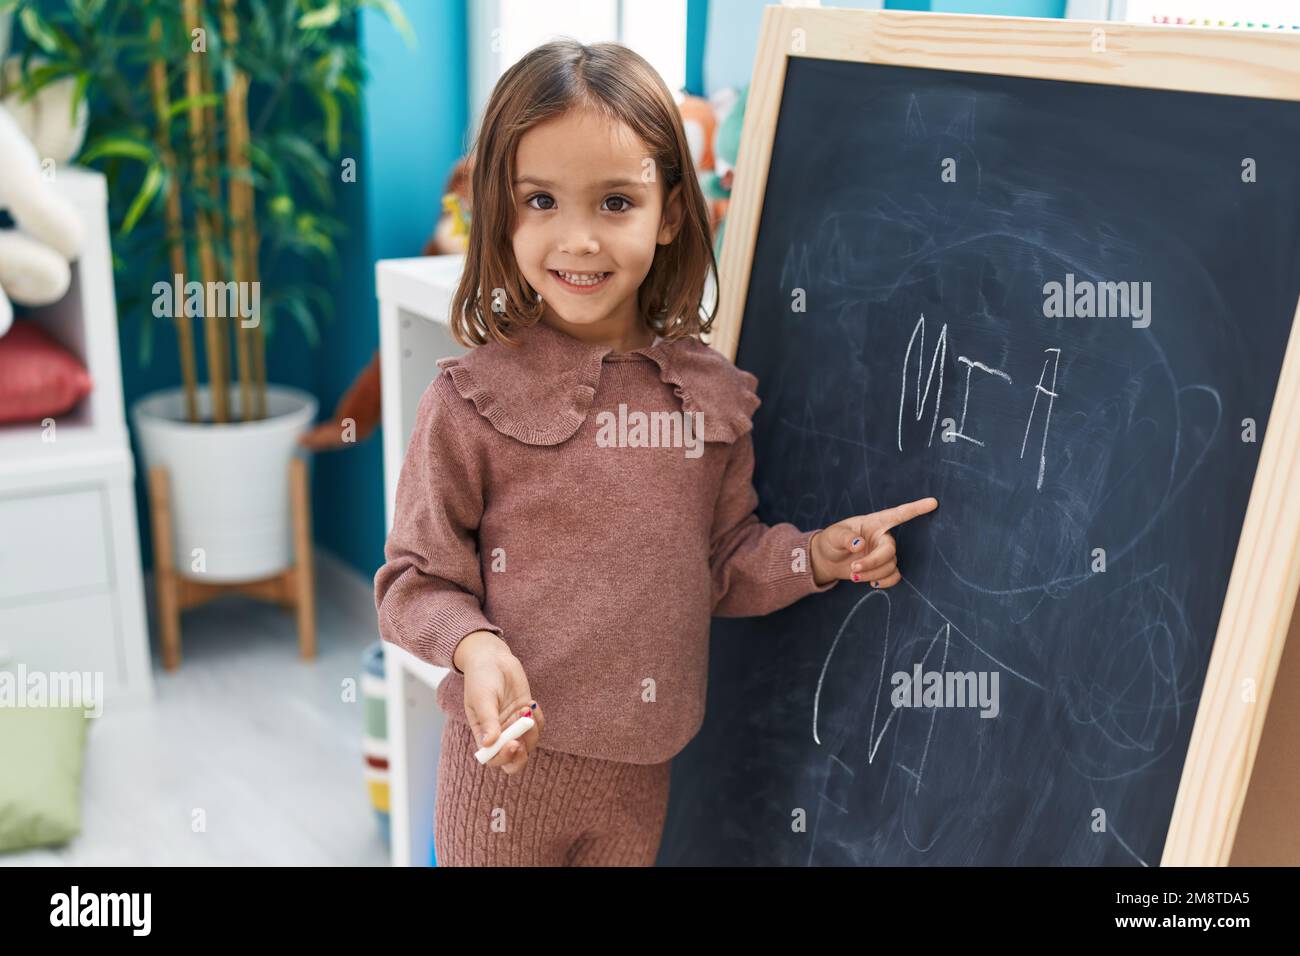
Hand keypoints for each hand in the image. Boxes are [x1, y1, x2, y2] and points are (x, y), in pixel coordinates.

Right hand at [455, 632, 544, 774]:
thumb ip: (487, 721)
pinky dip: (538, 720)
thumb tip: (489, 744)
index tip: (513, 743)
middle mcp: (499, 733)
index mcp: (483, 734)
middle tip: (523, 741)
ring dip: (531, 732)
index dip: (503, 757)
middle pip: (512, 759)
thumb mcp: (482, 698)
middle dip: (521, 756)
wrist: (492, 657)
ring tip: (526, 710)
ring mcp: (513, 724)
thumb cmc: (480, 677)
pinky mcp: (525, 713)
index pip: (493, 758)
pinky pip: (537, 727)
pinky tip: (532, 704)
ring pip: (528, 743)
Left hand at [810, 497, 938, 587]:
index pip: (897, 514)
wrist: (827, 559)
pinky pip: (894, 576)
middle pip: (890, 550)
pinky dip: (883, 582)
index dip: (915, 508)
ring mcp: (884, 554)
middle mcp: (882, 537)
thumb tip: (859, 544)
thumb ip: (845, 538)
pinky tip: (870, 583)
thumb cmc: (831, 541)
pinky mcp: (883, 568)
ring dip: (871, 574)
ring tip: (852, 574)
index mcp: (873, 523)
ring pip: (890, 566)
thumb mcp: (833, 535)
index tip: (933, 502)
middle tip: (853, 569)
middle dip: (873, 562)